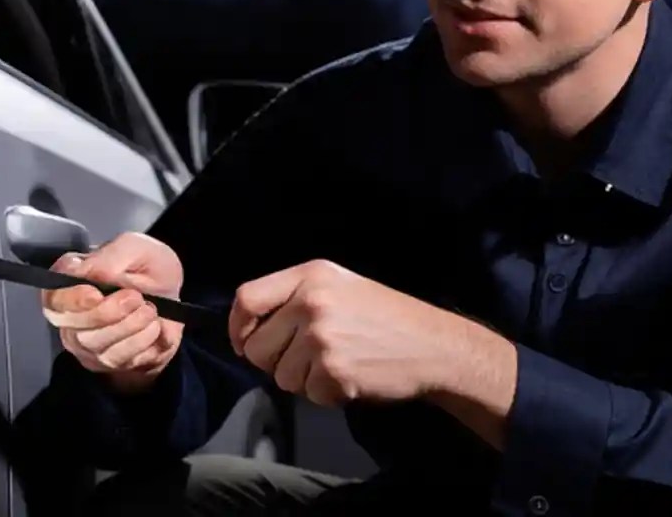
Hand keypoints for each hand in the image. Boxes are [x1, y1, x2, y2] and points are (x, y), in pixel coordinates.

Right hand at [41, 232, 183, 393]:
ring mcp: (86, 342)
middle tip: (136, 297)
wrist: (173, 295)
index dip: (72, 300)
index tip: (96, 294)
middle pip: (74, 327)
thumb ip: (109, 257)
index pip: (54, 299)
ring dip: (130, 326)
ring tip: (150, 309)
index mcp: (69, 282)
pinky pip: (120, 359)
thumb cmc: (148, 267)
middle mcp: (70, 315)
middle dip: (109, 313)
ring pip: (98, 345)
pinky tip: (153, 326)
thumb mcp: (134, 248)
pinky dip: (143, 341)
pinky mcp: (106, 361)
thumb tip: (85, 273)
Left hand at [228, 259, 473, 406]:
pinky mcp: (333, 371)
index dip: (238, 327)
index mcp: (308, 276)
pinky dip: (327, 395)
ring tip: (336, 365)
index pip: (246, 299)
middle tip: (307, 360)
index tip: (243, 343)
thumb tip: (248, 329)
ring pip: (280, 377)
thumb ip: (294, 299)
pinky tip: (351, 378)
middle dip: (275, 362)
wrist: (434, 346)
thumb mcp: (338, 287)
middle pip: (257, 347)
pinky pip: (309, 395)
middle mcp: (310, 303)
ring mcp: (321, 337)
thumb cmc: (386, 317)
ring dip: (304, 381)